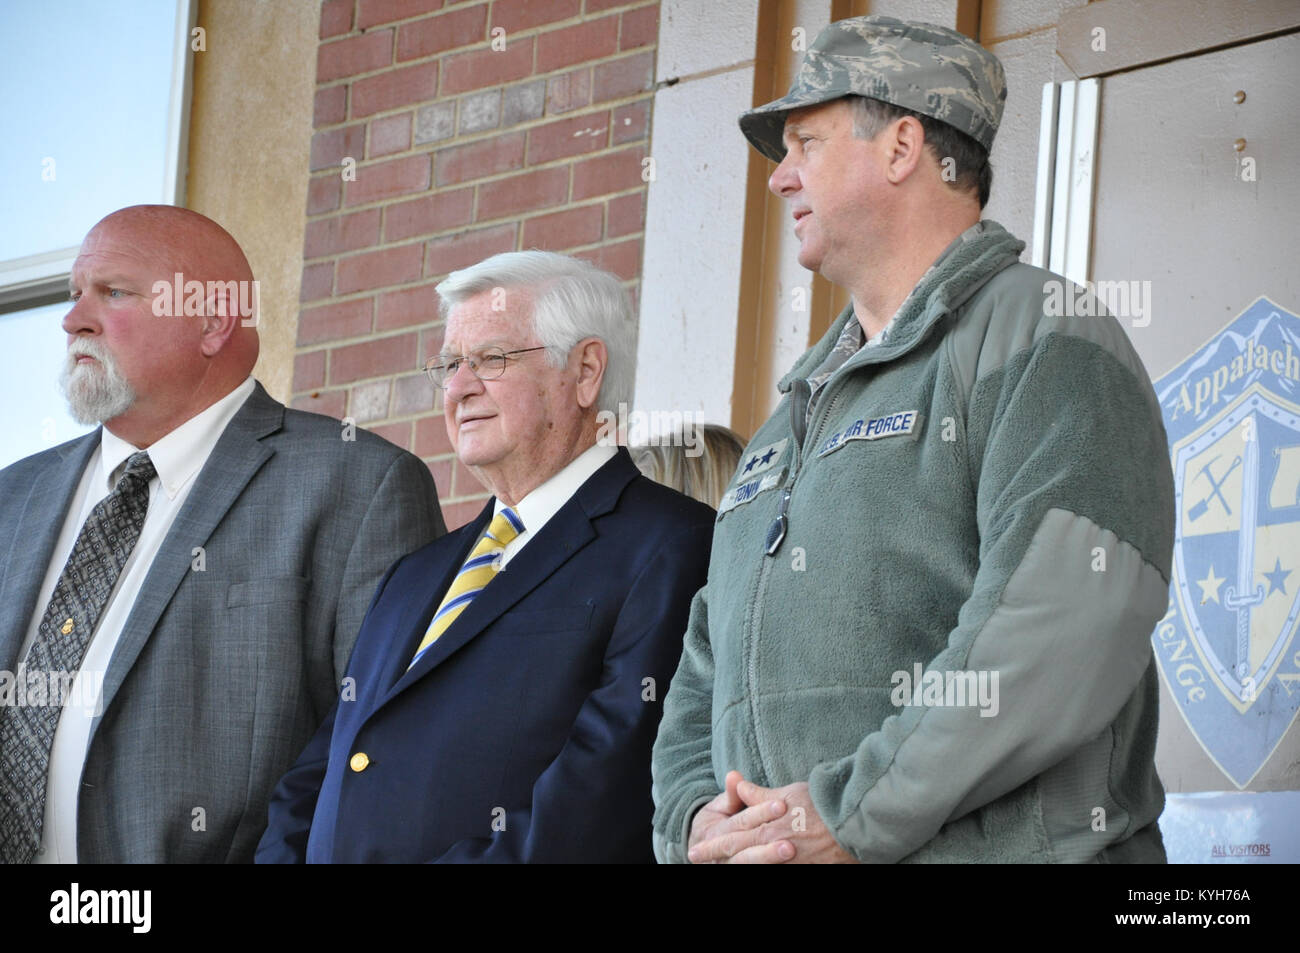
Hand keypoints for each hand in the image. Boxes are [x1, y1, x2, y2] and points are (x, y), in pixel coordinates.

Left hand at [688, 776, 855, 863]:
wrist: (853, 821)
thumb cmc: (822, 803)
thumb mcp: (787, 792)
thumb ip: (760, 794)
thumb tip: (738, 786)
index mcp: (767, 826)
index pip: (732, 837)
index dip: (712, 844)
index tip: (694, 850)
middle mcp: (773, 846)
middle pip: (737, 855)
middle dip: (715, 857)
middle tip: (695, 858)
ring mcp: (788, 862)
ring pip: (755, 865)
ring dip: (737, 865)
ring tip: (719, 868)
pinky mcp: (802, 869)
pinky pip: (777, 870)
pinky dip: (763, 868)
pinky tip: (752, 869)